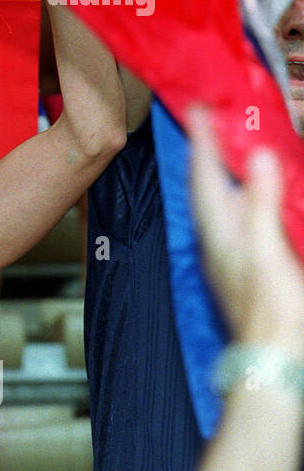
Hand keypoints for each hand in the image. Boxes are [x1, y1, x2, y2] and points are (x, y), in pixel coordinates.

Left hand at [189, 106, 303, 357]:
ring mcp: (230, 255)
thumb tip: (258, 156)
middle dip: (207, 153)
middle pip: (207, 187)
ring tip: (223, 151)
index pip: (205, 177)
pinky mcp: (245, 268)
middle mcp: (218, 241)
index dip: (202, 142)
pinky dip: (240, 200)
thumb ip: (262, 205)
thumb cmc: (273, 312)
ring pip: (220, 204)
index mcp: (221, 233)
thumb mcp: (271, 253)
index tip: (196, 108)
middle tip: (207, 121)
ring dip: (221, 175)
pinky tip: (246, 201)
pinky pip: (236, 222)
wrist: (274, 362)